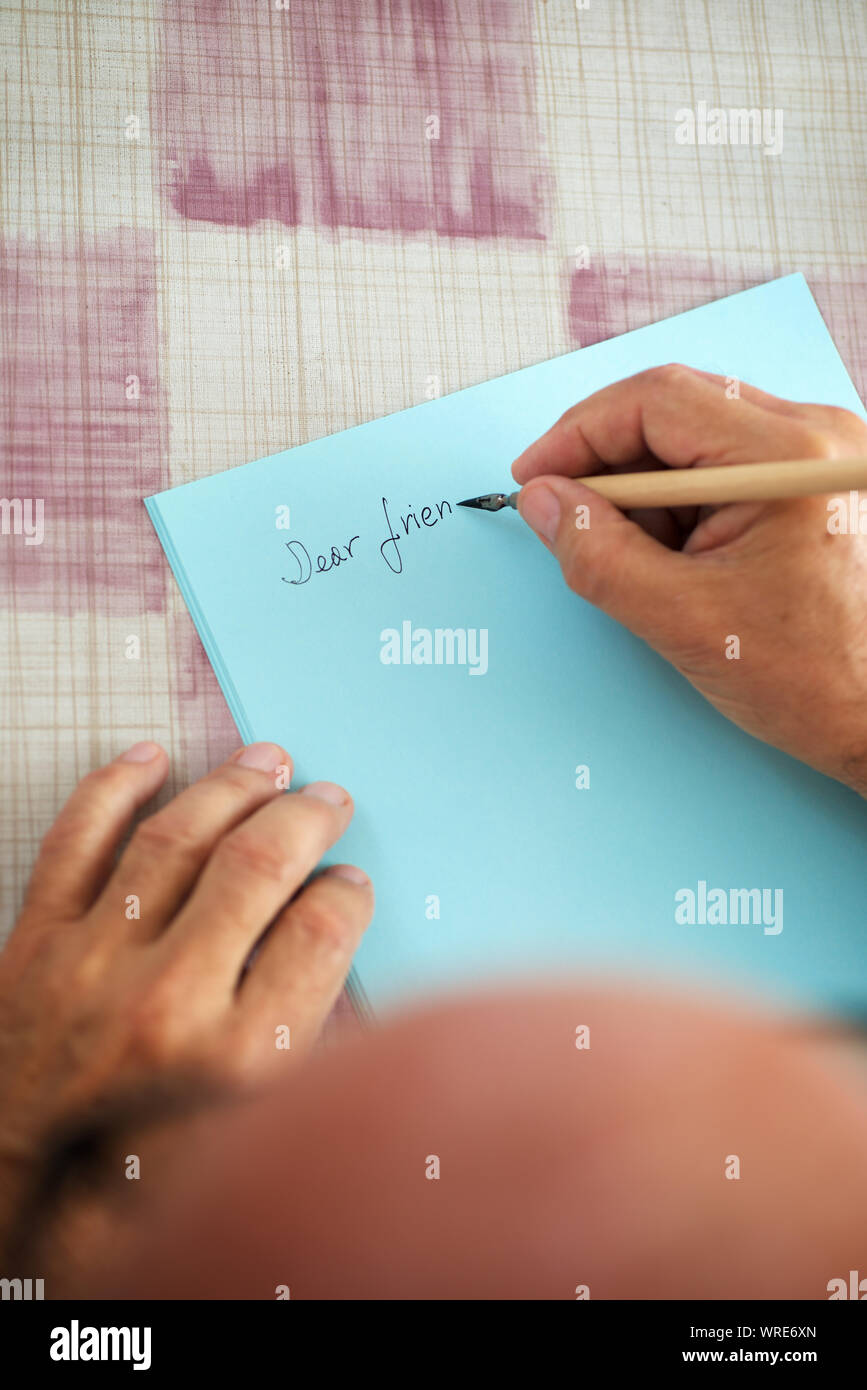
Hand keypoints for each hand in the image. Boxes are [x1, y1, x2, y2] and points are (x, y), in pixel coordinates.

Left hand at [0, 741, 371, 1239]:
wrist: (22, 1172)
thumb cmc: (143, 1160)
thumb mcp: (250, 1119)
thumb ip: (301, 1021)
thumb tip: (333, 916)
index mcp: (237, 1059)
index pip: (321, 933)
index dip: (347, 892)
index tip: (349, 880)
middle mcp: (165, 1004)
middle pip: (259, 866)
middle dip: (307, 817)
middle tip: (328, 800)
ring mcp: (92, 964)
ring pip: (175, 836)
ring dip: (231, 786)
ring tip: (267, 762)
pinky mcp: (33, 944)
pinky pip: (76, 839)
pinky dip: (113, 789)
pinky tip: (152, 759)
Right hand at [513, 365, 866, 794]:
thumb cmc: (815, 679)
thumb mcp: (683, 621)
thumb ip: (598, 555)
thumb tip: (543, 502)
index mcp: (786, 458)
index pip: (656, 401)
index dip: (579, 434)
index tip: (534, 476)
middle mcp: (816, 436)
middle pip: (677, 408)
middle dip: (610, 463)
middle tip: (568, 515)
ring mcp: (824, 454)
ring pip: (698, 436)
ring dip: (648, 489)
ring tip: (645, 562)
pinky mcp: (819, 479)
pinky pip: (728, 463)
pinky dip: (685, 504)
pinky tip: (682, 560)